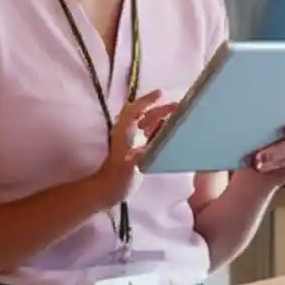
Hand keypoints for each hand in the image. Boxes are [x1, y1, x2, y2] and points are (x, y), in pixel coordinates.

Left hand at [87, 90, 178, 209]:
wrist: (108, 190)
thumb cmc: (118, 178)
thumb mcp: (130, 166)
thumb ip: (140, 156)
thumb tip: (151, 146)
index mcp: (124, 132)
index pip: (135, 110)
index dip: (147, 100)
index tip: (160, 94)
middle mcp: (127, 132)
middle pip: (143, 115)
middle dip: (159, 109)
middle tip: (177, 107)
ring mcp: (131, 140)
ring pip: (145, 123)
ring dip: (159, 117)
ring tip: (175, 116)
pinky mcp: (135, 149)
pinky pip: (147, 132)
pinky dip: (157, 128)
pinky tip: (167, 132)